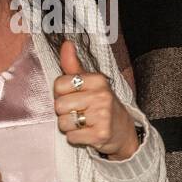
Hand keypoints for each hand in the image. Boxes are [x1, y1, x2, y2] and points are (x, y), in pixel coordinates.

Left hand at [52, 40, 139, 159]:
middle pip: (59, 105)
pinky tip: (87, 133)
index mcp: (97, 80)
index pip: (59, 85)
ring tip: (84, 123)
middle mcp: (102, 96)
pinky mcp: (101, 134)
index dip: (61, 94)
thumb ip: (73, 65)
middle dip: (65, 112)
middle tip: (80, 112)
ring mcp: (103, 116)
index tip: (75, 97)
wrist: (122, 130)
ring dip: (70, 126)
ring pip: (64, 123)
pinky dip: (76, 138)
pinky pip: (71, 137)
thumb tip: (66, 43)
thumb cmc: (100, 104)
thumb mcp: (89, 83)